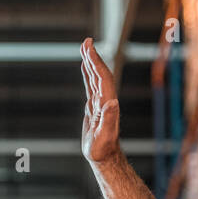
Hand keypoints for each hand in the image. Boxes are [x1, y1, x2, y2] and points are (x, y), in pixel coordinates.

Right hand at [80, 37, 120, 163]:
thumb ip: (109, 119)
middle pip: (99, 74)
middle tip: (86, 41)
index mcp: (107, 103)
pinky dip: (88, 74)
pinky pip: (90, 86)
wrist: (104, 157)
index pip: (102, 77)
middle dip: (93, 57)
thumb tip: (113, 102)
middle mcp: (105, 99)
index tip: (89, 48)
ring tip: (85, 48)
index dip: (96, 62)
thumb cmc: (103, 149)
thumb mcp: (104, 136)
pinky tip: (85, 68)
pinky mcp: (94, 107)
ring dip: (90, 63)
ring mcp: (99, 102)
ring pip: (95, 78)